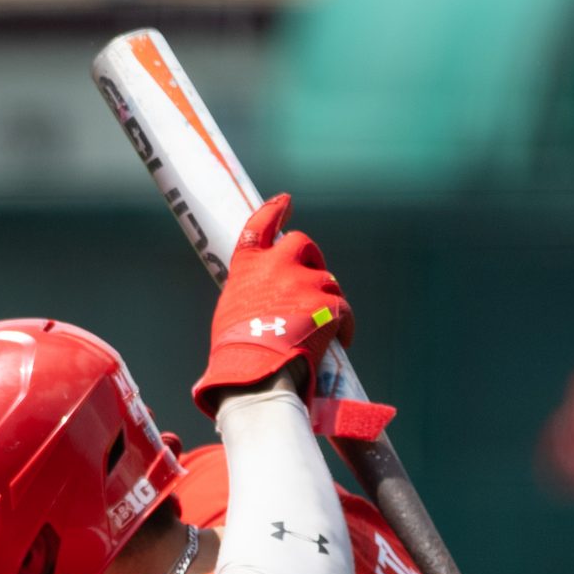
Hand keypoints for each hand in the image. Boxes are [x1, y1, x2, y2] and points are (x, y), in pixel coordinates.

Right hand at [192, 194, 353, 417]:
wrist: (256, 372)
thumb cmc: (235, 351)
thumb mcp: (230, 312)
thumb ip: (250, 292)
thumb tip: (265, 299)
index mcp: (249, 266)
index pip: (259, 225)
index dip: (273, 211)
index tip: (284, 201)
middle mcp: (278, 265)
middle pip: (301, 244)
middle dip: (309, 258)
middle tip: (311, 279)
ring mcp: (305, 282)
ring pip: (327, 280)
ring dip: (325, 298)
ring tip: (319, 325)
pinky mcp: (329, 303)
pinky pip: (343, 309)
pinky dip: (342, 325)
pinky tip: (339, 340)